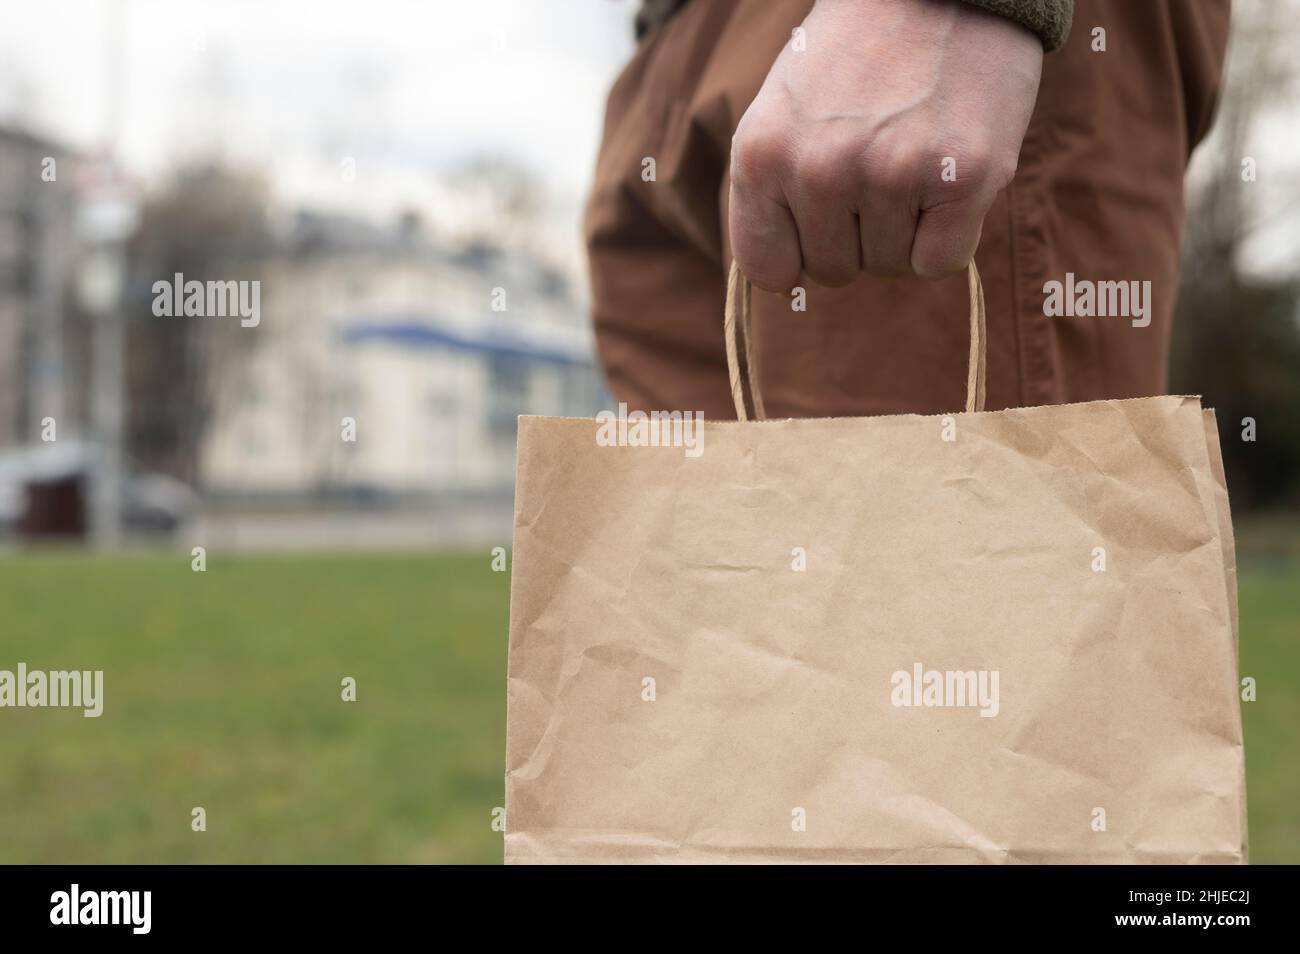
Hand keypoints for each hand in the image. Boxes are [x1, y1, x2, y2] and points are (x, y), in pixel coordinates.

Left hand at [728, 0, 1042, 289]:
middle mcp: (820, 171)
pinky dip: (950, 234)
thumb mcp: (783, 114)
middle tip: (878, 162)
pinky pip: (941, 261)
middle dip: (856, 235)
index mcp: (762, 156)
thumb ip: (770, 195)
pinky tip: (946, 174)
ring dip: (906, 228)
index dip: (798, 255)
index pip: (767, 270)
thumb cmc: (856, 58)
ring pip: (891, 267)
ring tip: (913, 153)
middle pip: (834, 273)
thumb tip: (781, 286)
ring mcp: (892, 175)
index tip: (821, 220)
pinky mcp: (963, 178)